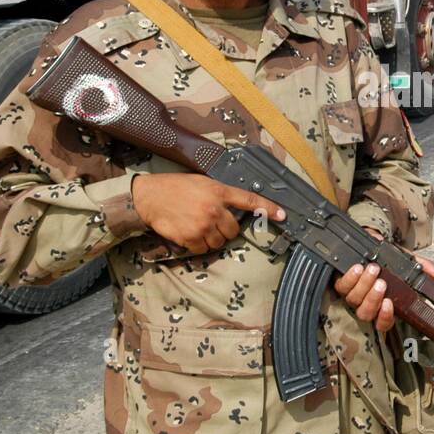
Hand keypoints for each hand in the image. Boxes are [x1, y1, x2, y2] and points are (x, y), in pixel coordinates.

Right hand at [131, 173, 284, 254]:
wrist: (150, 197)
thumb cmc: (175, 188)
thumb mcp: (202, 183)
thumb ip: (220, 194)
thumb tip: (235, 207)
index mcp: (218, 191)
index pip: (249, 200)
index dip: (268, 207)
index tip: (283, 215)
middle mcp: (214, 208)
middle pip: (234, 230)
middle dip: (225, 230)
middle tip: (211, 223)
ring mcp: (203, 224)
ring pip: (220, 242)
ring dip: (212, 239)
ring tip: (198, 227)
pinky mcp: (191, 237)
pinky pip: (204, 250)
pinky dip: (198, 246)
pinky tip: (189, 235)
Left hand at [333, 228, 433, 332]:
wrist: (370, 241)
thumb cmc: (388, 256)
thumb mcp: (407, 261)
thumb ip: (423, 268)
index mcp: (383, 304)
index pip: (383, 323)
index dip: (385, 317)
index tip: (389, 303)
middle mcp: (367, 303)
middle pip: (365, 313)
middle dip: (373, 299)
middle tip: (381, 283)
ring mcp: (352, 294)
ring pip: (354, 300)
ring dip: (363, 285)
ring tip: (373, 269)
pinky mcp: (341, 283)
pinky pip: (342, 286)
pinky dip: (350, 278)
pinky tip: (358, 268)